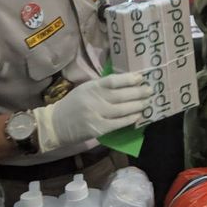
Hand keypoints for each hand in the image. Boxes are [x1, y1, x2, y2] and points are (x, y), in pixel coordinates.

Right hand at [32, 73, 152, 153]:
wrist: (55, 124)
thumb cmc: (74, 104)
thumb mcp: (86, 89)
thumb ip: (103, 86)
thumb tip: (128, 82)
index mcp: (91, 87)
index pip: (113, 81)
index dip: (129, 79)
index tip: (141, 77)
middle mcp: (94, 100)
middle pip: (121, 95)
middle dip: (139, 92)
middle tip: (150, 90)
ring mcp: (96, 115)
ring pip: (122, 110)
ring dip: (138, 106)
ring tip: (147, 102)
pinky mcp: (98, 129)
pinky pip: (118, 123)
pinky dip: (130, 119)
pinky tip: (138, 116)